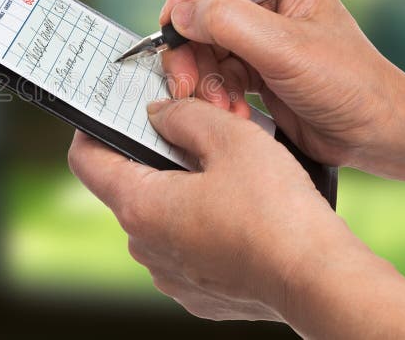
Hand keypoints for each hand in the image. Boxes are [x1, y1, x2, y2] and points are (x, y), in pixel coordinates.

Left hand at [67, 97, 360, 321]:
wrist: (318, 280)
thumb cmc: (276, 210)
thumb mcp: (230, 137)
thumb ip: (184, 115)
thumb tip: (159, 114)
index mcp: (141, 205)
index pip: (86, 160)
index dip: (93, 128)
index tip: (111, 112)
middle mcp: (144, 245)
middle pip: (128, 186)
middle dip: (153, 156)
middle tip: (191, 134)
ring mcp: (169, 274)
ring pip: (160, 216)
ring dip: (181, 192)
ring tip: (225, 175)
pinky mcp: (196, 291)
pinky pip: (185, 247)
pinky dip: (201, 225)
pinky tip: (237, 214)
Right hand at [158, 0, 404, 170]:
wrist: (372, 133)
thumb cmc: (350, 84)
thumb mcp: (287, 49)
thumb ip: (229, 23)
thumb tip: (180, 15)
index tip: (176, 23)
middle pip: (195, 3)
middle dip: (187, 47)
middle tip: (186, 81)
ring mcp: (253, 33)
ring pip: (196, 42)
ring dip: (198, 78)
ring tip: (220, 105)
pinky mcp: (247, 66)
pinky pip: (208, 71)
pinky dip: (211, 94)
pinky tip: (234, 112)